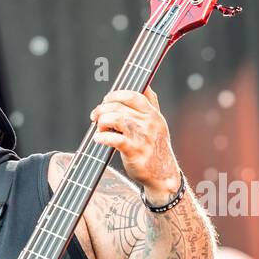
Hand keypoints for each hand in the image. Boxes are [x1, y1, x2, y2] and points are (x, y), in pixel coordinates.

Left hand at [89, 85, 180, 204]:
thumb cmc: (155, 147)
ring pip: (116, 119)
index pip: (133, 95)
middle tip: (95, 117)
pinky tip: (98, 139)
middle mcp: (148, 123)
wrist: (163, 174)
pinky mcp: (134, 152)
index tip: (106, 101)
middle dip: (102, 109)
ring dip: (102, 122)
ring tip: (99, 128)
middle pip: (119, 107)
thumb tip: (145, 84)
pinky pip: (115, 139)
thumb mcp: (158, 122)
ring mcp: (142, 137)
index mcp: (152, 114)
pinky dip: (102, 137)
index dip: (115, 95)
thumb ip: (151, 103)